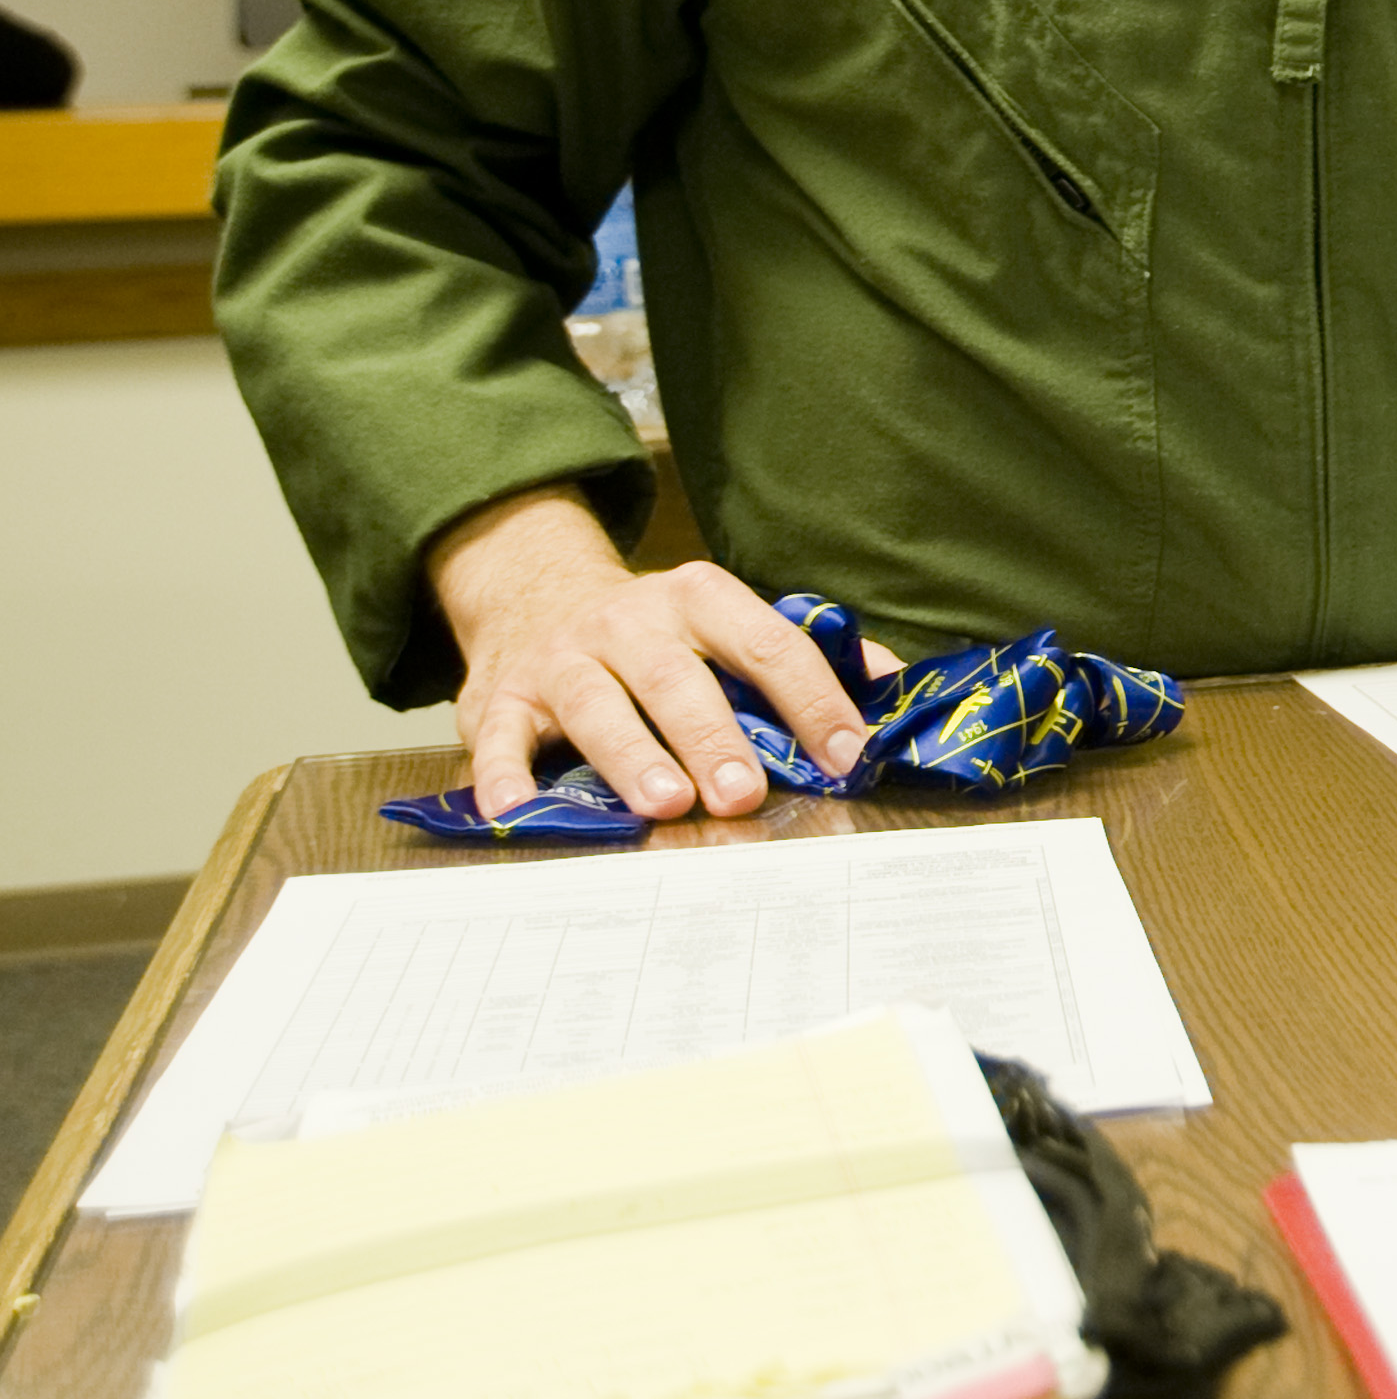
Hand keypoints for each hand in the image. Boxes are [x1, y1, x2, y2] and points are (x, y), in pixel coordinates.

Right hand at [429, 488, 880, 820]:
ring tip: (665, 802)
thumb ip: (798, 656)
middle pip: (677, 677)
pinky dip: (505, 774)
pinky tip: (522, 808)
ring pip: (597, 703)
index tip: (844, 752)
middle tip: (745, 794)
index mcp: (698, 598)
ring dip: (631, 755)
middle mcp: (628, 620)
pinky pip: (499, 736)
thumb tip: (889, 684)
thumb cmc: (655, 634)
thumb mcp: (724, 623)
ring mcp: (561, 658)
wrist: (533, 595)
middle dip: (715, 737)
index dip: (810, 698)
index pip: (767, 642)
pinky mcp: (498, 698)